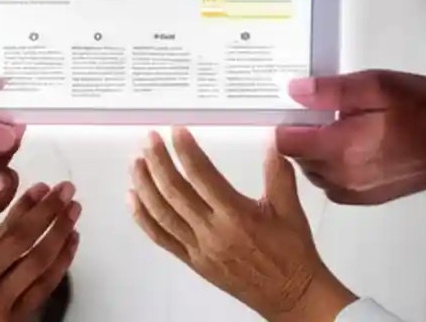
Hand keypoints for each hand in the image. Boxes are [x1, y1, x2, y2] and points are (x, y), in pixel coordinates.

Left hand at [129, 129, 356, 321]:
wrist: (290, 294)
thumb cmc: (292, 253)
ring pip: (161, 213)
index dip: (185, 151)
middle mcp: (212, 231)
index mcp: (236, 215)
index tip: (176, 131)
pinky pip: (161, 237)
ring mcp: (198, 248)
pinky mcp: (193, 261)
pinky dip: (143, 217)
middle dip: (158, 162)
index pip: (202, 175)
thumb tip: (272, 143)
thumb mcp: (290, 209)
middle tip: (149, 140)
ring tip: (136, 163)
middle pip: (174, 191)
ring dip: (145, 185)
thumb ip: (278, 174)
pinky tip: (134, 199)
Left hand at [276, 72, 425, 204]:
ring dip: (317, 152)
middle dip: (301, 136)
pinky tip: (352, 146)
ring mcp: (356, 192)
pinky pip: (334, 185)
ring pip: (315, 173)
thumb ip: (332, 91)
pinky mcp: (370, 198)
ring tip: (338, 126)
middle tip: (320, 110)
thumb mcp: (378, 86)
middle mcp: (342, 177)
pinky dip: (333, 167)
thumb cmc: (425, 109)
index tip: (291, 107)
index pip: (285, 144)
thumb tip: (293, 91)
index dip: (283, 123)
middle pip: (298, 160)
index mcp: (341, 149)